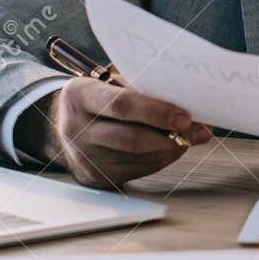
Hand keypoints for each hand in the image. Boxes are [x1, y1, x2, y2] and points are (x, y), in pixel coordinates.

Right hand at [17, 77, 212, 188]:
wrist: (63, 124)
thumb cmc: (98, 98)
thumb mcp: (110, 82)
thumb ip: (143, 90)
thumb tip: (188, 108)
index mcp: (80, 96)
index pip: (122, 105)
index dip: (157, 112)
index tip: (185, 116)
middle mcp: (76, 129)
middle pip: (131, 138)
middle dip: (169, 136)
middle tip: (195, 130)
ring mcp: (84, 157)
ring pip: (138, 158)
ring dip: (170, 149)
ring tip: (188, 136)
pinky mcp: (95, 177)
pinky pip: (137, 170)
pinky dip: (159, 159)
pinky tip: (170, 147)